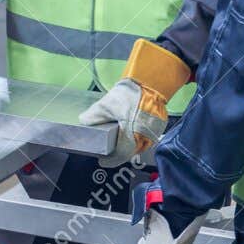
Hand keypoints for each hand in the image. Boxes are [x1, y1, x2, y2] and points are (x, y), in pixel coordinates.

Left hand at [78, 39, 190, 166]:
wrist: (151, 82)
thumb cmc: (130, 94)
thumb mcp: (107, 104)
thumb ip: (94, 116)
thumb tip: (84, 121)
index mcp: (132, 136)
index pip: (120, 156)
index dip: (110, 160)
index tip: (102, 160)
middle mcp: (145, 138)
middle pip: (130, 151)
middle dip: (119, 150)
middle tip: (109, 148)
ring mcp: (154, 133)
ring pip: (139, 145)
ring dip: (129, 143)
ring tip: (118, 138)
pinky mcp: (159, 127)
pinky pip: (146, 137)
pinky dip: (137, 136)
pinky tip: (129, 130)